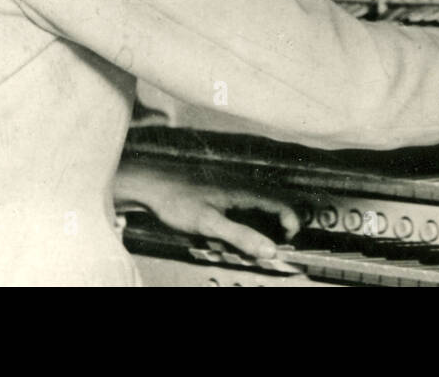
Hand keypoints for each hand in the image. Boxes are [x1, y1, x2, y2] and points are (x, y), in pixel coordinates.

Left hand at [115, 164, 299, 258]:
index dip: (290, 224)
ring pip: (249, 215)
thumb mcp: (210, 224)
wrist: (148, 186)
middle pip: (267, 211)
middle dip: (265, 235)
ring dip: (245, 235)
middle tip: (256, 253)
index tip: (287, 244)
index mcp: (243, 191)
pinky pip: (232, 215)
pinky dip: (229, 231)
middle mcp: (239, 187)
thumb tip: (270, 250)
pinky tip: (213, 239)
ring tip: (228, 247)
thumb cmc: (176, 200)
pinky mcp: (215, 196)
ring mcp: (226, 190)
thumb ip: (241, 236)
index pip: (280, 204)